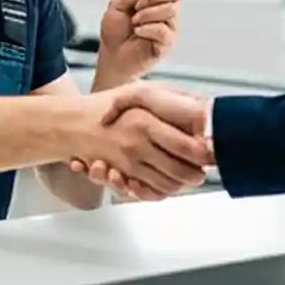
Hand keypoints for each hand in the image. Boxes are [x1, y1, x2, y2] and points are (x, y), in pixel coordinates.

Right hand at [72, 82, 211, 200]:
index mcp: (145, 123)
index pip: (186, 146)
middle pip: (179, 171)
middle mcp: (137, 147)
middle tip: (206, 168)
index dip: (204, 153)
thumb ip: (172, 100)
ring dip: (182, 183)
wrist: (71, 122)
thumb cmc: (108, 103)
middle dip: (197, 173)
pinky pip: (148, 192)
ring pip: (166, 185)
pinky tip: (168, 182)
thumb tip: (203, 109)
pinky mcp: (121, 176)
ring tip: (191, 175)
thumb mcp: (142, 92)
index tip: (214, 151)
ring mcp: (128, 165)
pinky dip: (161, 190)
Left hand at [97, 0, 197, 84]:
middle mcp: (168, 7)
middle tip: (137, 6)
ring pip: (169, 9)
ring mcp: (171, 24)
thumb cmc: (116, 32)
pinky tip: (138, 33)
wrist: (112, 57)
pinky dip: (145, 28)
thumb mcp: (118, 3)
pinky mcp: (168, 41)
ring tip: (134, 23)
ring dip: (145, 15)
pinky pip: (162, 28)